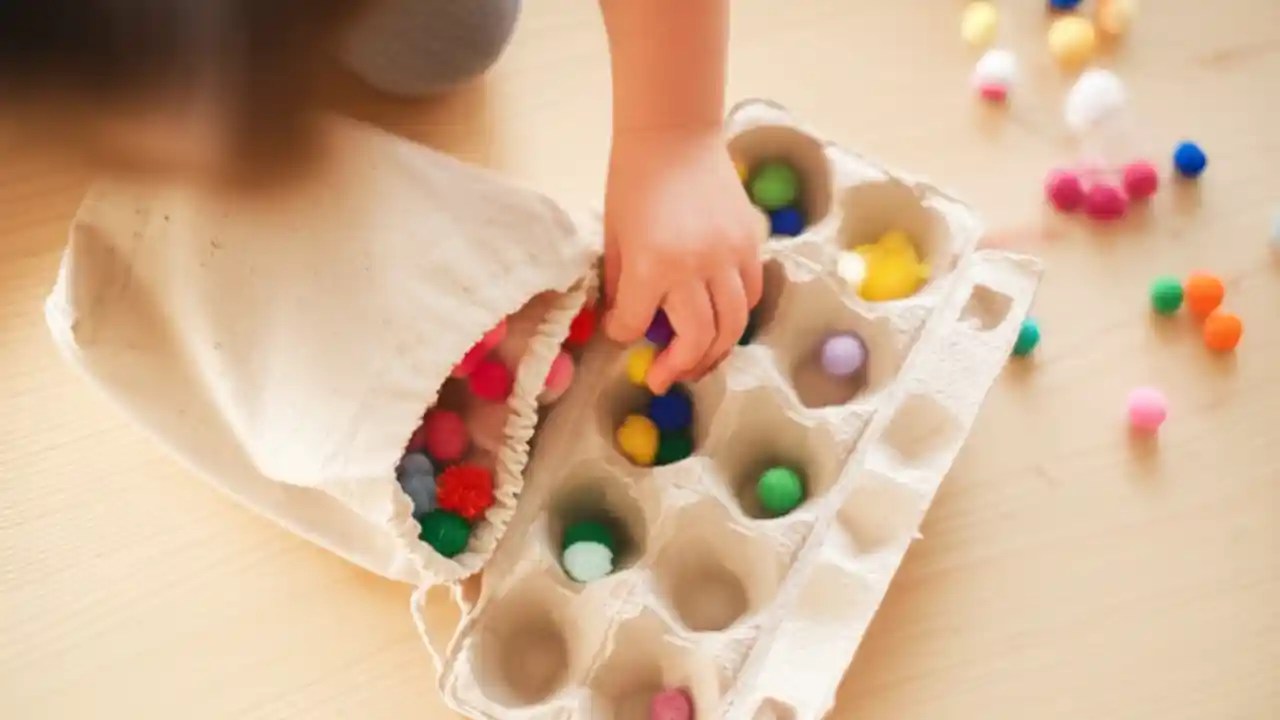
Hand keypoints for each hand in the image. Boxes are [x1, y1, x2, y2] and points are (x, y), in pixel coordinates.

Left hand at [603, 126, 764, 393]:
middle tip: (663, 378)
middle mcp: (696, 267)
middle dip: (679, 366)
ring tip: (697, 363)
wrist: (674, 134)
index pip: (636, 323)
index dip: (623, 334)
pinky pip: (752, 294)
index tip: (619, 330)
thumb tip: (628, 320)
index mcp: (653, 264)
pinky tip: (720, 322)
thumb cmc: (632, 180)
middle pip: (698, 338)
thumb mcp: (614, 235)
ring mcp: (729, 256)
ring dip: (715, 352)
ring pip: (734, 324)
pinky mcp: (750, 244)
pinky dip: (737, 315)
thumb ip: (621, 283)